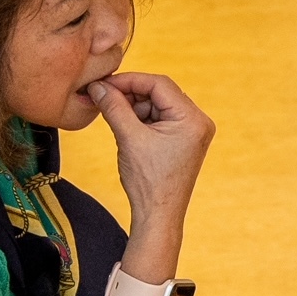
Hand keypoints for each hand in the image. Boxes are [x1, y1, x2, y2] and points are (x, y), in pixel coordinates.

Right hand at [88, 72, 213, 243]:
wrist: (157, 215)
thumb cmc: (149, 182)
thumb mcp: (128, 138)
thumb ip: (114, 106)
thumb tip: (98, 86)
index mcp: (192, 119)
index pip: (159, 84)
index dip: (129, 80)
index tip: (105, 83)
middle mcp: (198, 122)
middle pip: (160, 93)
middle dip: (131, 94)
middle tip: (105, 96)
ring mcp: (192, 131)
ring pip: (158, 105)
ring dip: (134, 107)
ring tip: (113, 114)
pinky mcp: (183, 140)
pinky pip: (160, 118)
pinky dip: (141, 118)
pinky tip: (125, 125)